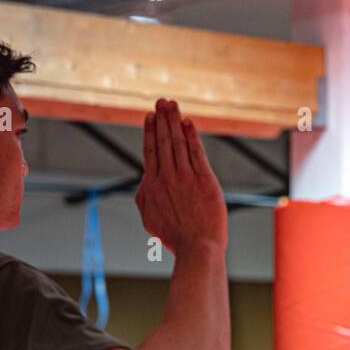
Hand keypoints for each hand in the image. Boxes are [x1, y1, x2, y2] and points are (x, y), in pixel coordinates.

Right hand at [134, 98, 227, 255]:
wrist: (197, 248)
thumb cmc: (175, 237)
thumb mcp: (150, 220)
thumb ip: (145, 197)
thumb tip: (145, 182)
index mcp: (152, 186)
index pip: (151, 152)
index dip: (151, 132)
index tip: (151, 116)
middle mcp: (167, 178)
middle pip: (164, 142)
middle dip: (162, 118)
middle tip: (162, 101)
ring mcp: (186, 178)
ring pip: (178, 142)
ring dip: (174, 120)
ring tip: (172, 104)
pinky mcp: (204, 180)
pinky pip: (196, 152)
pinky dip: (192, 135)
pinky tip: (188, 122)